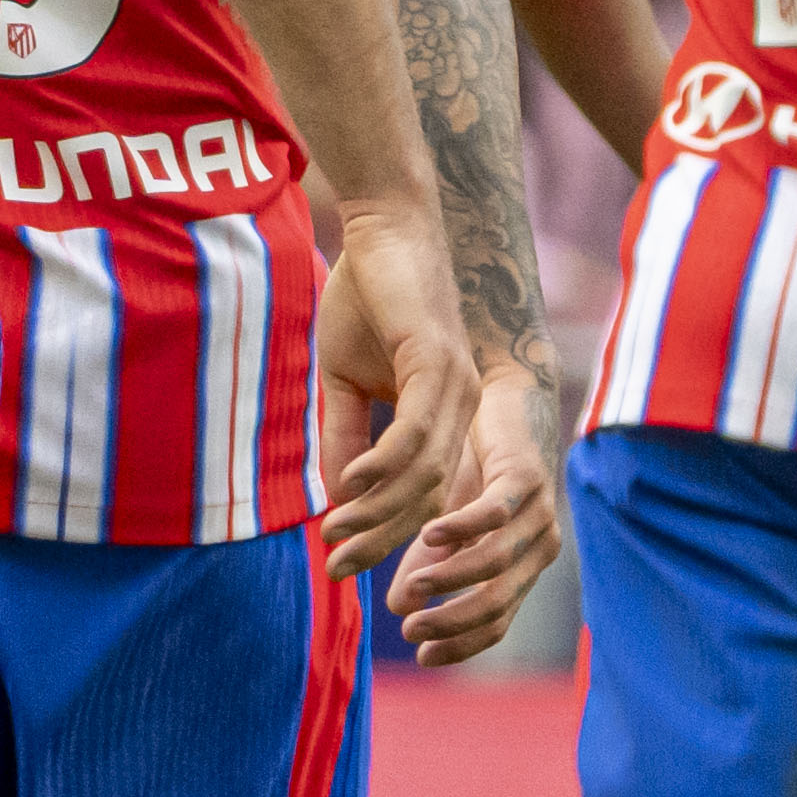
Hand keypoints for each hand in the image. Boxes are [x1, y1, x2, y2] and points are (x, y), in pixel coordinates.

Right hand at [303, 210, 479, 587]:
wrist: (382, 229)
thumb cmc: (365, 297)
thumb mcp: (344, 380)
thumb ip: (345, 435)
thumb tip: (336, 494)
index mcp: (446, 416)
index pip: (422, 495)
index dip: (382, 534)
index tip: (340, 561)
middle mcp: (461, 409)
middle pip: (426, 498)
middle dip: (379, 540)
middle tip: (335, 568)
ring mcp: (454, 388)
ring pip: (420, 474)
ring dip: (374, 511)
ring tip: (334, 533)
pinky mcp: (437, 363)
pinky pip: (411, 433)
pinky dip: (379, 466)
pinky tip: (346, 487)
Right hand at [382, 349, 557, 664]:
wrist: (505, 396)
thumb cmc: (474, 463)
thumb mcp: (443, 521)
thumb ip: (427, 564)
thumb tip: (400, 608)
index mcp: (521, 565)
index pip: (496, 622)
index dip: (459, 644)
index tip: (419, 656)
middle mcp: (538, 547)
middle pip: (498, 603)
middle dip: (451, 622)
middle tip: (408, 630)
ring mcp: (538, 513)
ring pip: (495, 563)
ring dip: (450, 581)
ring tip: (410, 589)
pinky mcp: (527, 477)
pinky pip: (495, 513)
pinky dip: (462, 528)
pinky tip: (427, 533)